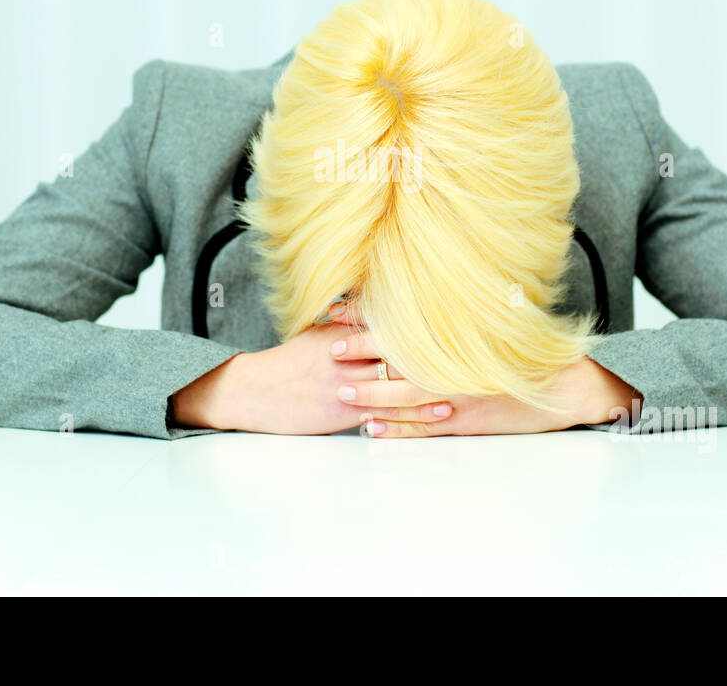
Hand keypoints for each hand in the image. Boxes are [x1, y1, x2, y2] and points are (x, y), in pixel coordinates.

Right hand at [175, 316, 454, 434]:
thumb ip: (348, 324)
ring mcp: (347, 381)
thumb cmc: (287, 363)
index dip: (424, 326)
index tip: (457, 323)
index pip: (390, 325)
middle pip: (401, 351)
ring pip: (397, 382)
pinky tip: (434, 413)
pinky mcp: (342, 409)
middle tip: (474, 356)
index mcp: (344, 331)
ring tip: (463, 388)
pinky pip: (384, 410)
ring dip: (432, 385)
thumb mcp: (317, 335)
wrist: (252, 390)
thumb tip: (372, 312)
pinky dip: (411, 413)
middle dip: (436, 354)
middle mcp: (348, 353)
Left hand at [324, 301, 641, 437]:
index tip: (338, 308)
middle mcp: (454, 365)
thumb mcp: (496, 324)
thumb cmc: (533, 351)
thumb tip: (426, 294)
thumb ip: (459, 316)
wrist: (567, 387)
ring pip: (404, 396)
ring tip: (339, 390)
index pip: (402, 321)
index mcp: (458, 337)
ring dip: (371, 393)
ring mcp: (457, 396)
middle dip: (361, 350)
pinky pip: (422, 428)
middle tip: (329, 347)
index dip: (368, 316)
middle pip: (397, 356)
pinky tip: (372, 429)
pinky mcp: (465, 421)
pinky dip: (396, 430)